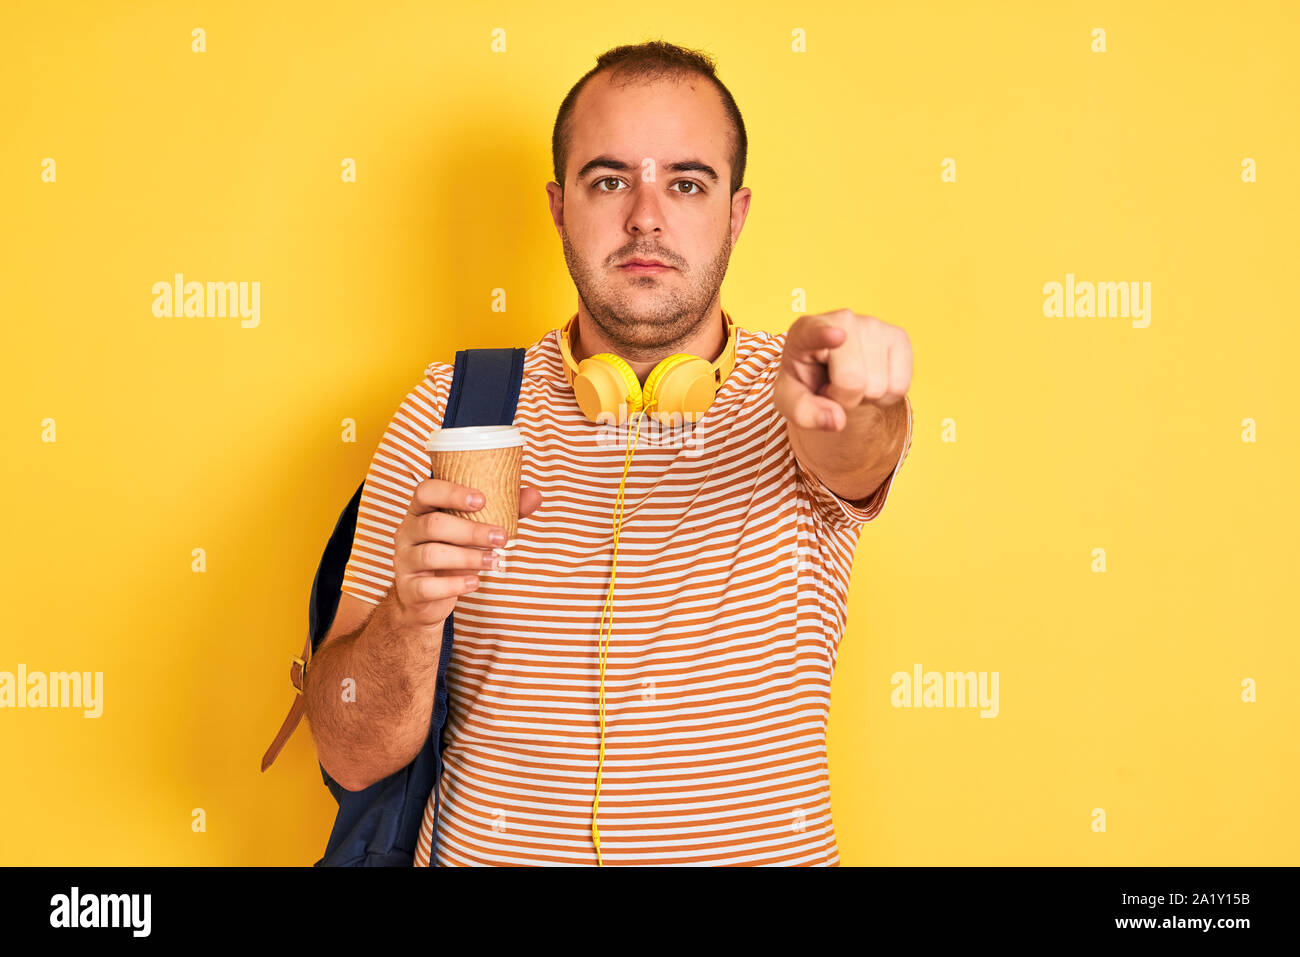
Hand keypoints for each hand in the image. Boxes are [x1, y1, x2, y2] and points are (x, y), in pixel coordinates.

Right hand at [393, 480, 542, 628]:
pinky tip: (475, 582)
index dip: (451, 492)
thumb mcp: (472, 532)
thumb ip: (502, 512)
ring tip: (495, 561)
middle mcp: (406, 532)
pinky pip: (428, 586)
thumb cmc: (452, 554)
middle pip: (433, 525)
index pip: (425, 491)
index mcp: (420, 511)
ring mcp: (404, 561)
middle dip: (471, 531)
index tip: (482, 499)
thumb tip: (535, 495)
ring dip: (469, 557)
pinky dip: (454, 584)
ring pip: (432, 554)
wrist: (425, 599)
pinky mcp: (408, 588)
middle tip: (502, 537)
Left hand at [773, 309, 911, 431]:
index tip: (836, 336)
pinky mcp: (899, 336)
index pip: (814, 332)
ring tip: (850, 381)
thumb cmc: (808, 381)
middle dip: (843, 398)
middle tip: (832, 387)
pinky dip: (884, 397)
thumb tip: (836, 420)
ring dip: (864, 397)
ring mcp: (873, 324)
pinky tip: (870, 380)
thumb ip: (804, 413)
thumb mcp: (792, 401)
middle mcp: (842, 319)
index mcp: (804, 331)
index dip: (824, 335)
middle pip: (851, 381)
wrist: (832, 372)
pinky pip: (899, 387)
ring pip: (878, 387)